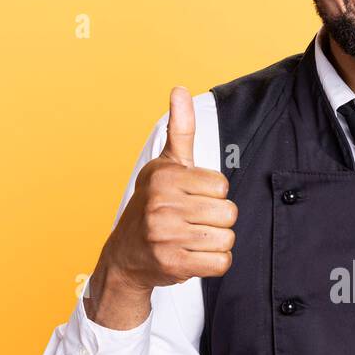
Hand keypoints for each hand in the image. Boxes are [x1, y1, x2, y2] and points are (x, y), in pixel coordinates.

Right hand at [103, 86, 237, 292]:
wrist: (126, 255)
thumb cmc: (152, 206)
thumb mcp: (165, 165)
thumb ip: (180, 129)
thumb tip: (180, 90)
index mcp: (165, 177)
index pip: (222, 186)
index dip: (213, 195)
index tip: (192, 199)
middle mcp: (162, 204)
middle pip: (228, 214)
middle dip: (217, 220)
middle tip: (193, 222)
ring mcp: (166, 236)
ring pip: (227, 239)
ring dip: (215, 243)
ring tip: (192, 239)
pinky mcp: (173, 264)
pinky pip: (221, 263)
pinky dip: (214, 263)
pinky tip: (194, 256)